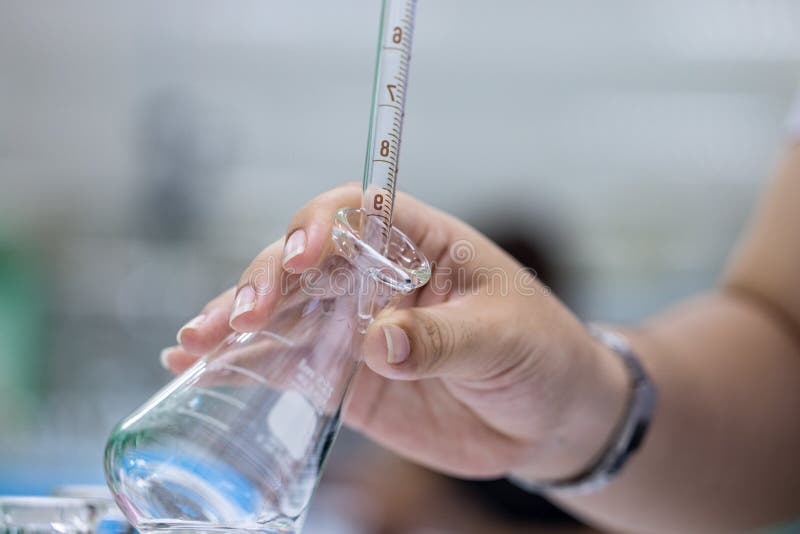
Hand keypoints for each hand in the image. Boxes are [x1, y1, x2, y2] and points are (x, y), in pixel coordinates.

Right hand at [162, 183, 628, 480]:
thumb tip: (380, 343)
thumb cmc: (540, 355)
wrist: (546, 419)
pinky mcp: (344, 376)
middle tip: (245, 315)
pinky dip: (244, 364)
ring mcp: (353, 327)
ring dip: (236, 320)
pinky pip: (287, 364)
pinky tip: (199, 365)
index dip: (322, 225)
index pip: (358, 211)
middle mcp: (375, 278)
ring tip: (195, 340)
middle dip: (267, 280)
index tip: (306, 257)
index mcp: (419, 245)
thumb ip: (443, 339)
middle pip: (304, 259)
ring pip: (283, 311)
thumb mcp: (504, 338)